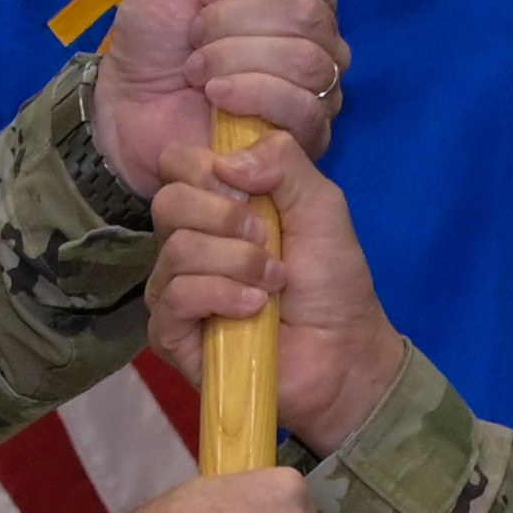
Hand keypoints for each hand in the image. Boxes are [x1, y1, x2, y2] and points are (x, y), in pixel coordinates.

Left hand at [90, 0, 347, 191]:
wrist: (127, 104)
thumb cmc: (158, 33)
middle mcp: (320, 37)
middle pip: (306, 13)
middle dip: (230, 21)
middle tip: (194, 36)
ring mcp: (320, 89)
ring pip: (305, 60)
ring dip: (232, 59)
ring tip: (196, 70)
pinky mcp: (307, 136)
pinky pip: (303, 108)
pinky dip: (249, 95)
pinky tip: (215, 96)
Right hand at [149, 130, 408, 455]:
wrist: (343, 352)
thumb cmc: (332, 280)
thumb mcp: (321, 204)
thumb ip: (284, 161)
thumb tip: (224, 161)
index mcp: (215, 204)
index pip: (177, 162)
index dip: (208, 168)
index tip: (252, 192)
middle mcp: (186, 240)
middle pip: (169, 200)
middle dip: (227, 217)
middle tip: (268, 241)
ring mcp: (173, 287)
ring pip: (177, 249)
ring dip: (237, 262)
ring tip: (273, 282)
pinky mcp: (170, 332)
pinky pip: (177, 295)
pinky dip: (223, 295)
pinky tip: (254, 308)